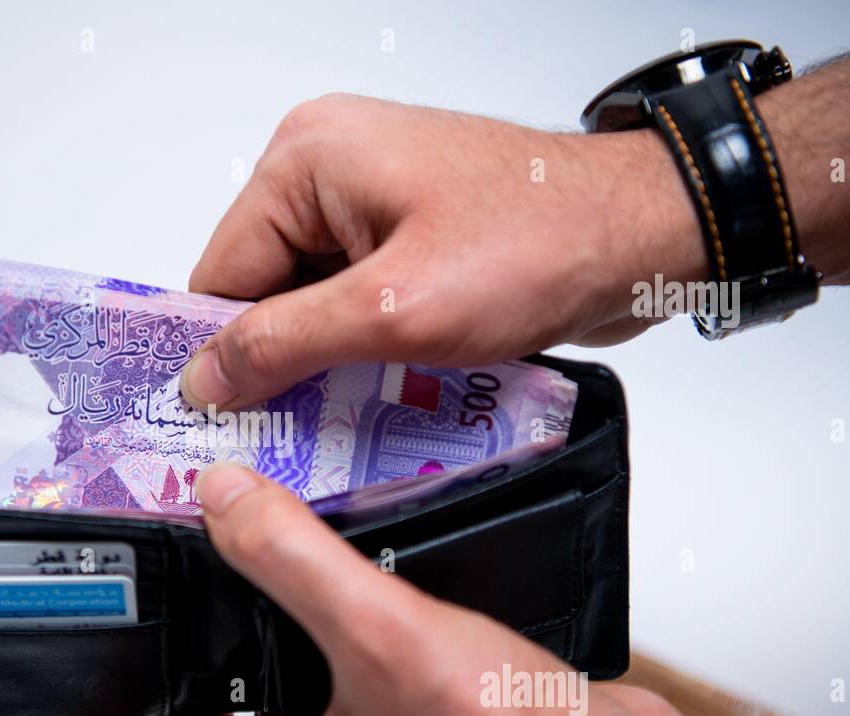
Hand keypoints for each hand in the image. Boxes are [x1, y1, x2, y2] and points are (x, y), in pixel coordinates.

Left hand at [38, 464, 701, 715]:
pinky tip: (340, 586)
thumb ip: (290, 561)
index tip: (54, 711)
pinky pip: (338, 697)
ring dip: (258, 651)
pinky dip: (323, 647)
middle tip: (160, 610)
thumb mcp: (382, 641)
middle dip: (181, 679)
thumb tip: (221, 500)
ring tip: (245, 572)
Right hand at [179, 94, 704, 411]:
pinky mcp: (405, 230)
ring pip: (308, 303)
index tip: (229, 421)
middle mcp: (330, 167)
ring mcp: (370, 199)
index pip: (219, 274)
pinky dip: (363, 346)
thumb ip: (283, 345)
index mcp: (308, 159)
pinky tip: (390, 379)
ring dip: (330, 358)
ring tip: (365, 395)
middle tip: (310, 420)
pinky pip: (353, 300)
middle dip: (286, 358)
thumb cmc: (541, 245)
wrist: (643, 237)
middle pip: (261, 290)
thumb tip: (206, 377)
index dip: (223, 355)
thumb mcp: (392, 312)